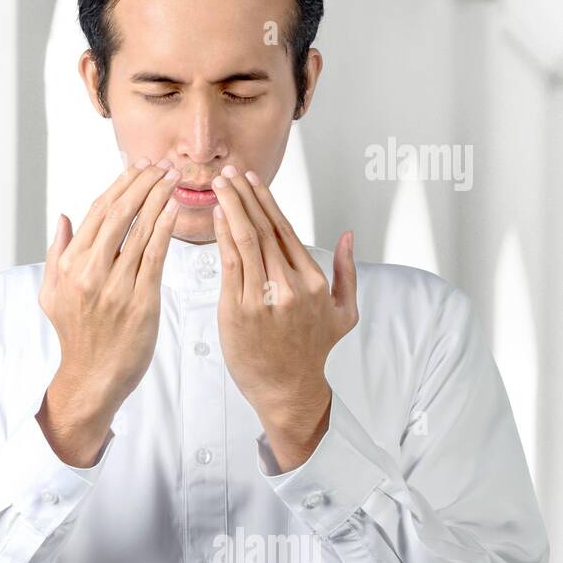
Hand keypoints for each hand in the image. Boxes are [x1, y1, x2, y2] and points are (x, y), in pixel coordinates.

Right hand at [36, 157, 182, 465]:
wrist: (93, 378)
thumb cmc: (77, 336)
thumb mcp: (51, 294)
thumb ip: (58, 253)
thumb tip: (64, 218)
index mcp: (69, 266)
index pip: (96, 213)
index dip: (119, 186)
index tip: (138, 168)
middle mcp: (89, 273)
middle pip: (118, 214)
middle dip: (142, 183)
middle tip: (162, 165)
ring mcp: (115, 287)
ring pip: (139, 230)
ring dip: (158, 198)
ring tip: (174, 178)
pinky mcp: (140, 301)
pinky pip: (155, 255)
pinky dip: (165, 228)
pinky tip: (176, 209)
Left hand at [210, 165, 357, 470]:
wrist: (287, 391)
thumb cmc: (311, 352)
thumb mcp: (343, 313)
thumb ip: (346, 272)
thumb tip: (347, 236)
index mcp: (313, 282)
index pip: (285, 230)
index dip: (266, 200)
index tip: (251, 179)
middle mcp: (289, 285)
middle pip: (264, 228)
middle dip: (244, 196)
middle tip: (228, 172)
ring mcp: (263, 297)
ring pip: (245, 240)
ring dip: (230, 208)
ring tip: (218, 187)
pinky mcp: (238, 309)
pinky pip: (230, 264)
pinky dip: (222, 237)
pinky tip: (215, 218)